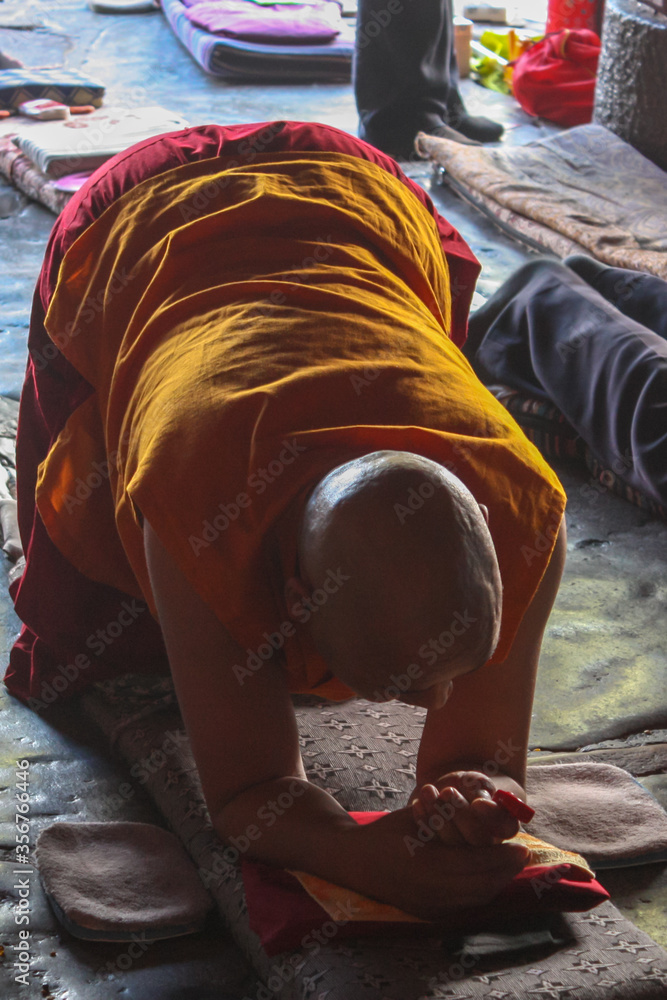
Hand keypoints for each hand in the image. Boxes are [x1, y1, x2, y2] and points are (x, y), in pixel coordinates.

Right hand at [350, 806, 529, 919]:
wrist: (353, 861)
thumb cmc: (386, 832)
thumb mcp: (417, 818)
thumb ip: (447, 820)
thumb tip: (483, 816)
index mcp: (427, 865)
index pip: (476, 865)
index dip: (502, 857)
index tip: (522, 845)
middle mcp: (430, 892)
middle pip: (481, 887)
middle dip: (505, 872)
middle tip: (523, 855)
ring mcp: (428, 907)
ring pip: (474, 900)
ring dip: (495, 883)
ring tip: (509, 866)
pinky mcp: (426, 914)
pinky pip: (462, 906)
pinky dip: (479, 892)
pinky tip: (488, 877)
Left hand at [411, 770, 520, 846]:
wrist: (451, 791)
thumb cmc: (469, 785)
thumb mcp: (478, 782)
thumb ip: (481, 790)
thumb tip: (480, 799)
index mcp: (505, 826)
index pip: (506, 827)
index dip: (491, 815)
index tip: (477, 802)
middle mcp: (488, 846)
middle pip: (477, 838)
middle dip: (460, 813)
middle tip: (448, 791)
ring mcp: (464, 853)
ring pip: (453, 842)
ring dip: (438, 814)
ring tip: (428, 790)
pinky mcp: (442, 854)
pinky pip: (433, 843)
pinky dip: (424, 822)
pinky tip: (418, 804)